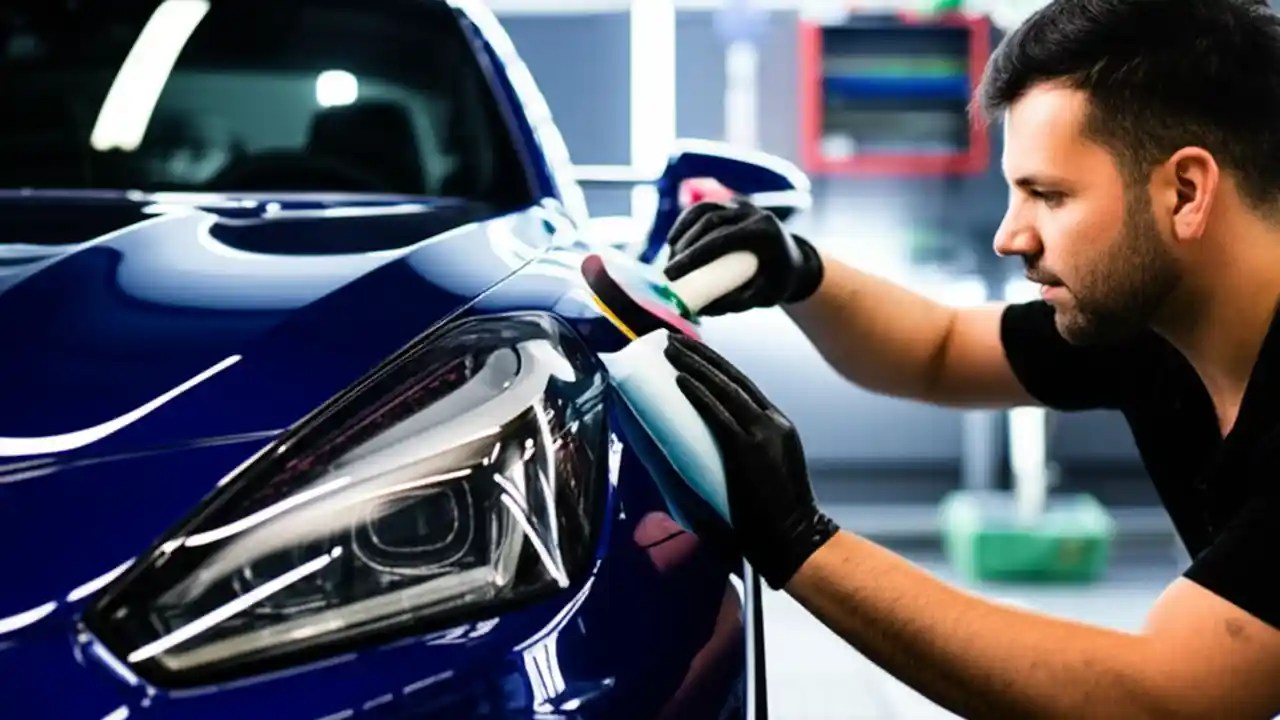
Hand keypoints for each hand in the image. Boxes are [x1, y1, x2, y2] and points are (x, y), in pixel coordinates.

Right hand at [664, 200, 823, 315]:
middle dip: (684, 248)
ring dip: (682, 234)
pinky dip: (685, 223)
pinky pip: (703, 208)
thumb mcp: (763, 297)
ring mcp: (742, 206)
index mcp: (765, 232)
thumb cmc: (778, 282)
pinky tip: (673, 241)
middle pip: (710, 223)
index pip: (722, 240)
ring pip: (704, 211)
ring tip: (671, 259)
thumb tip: (697, 309)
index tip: (671, 275)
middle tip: (667, 273)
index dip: (693, 257)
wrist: (795, 260)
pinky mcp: (732, 205)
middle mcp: (754, 213)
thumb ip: (734, 302)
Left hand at [664, 333, 838, 588]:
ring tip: (669, 351)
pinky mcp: (746, 449)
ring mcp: (761, 433)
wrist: (794, 541)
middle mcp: (771, 422)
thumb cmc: (773, 519)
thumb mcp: (762, 474)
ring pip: (723, 388)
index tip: (693, 351)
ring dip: (694, 366)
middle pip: (732, 378)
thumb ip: (739, 455)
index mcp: (777, 425)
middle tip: (673, 340)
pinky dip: (698, 393)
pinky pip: (717, 412)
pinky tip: (680, 379)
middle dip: (701, 356)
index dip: (716, 365)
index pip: (743, 385)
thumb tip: (698, 449)